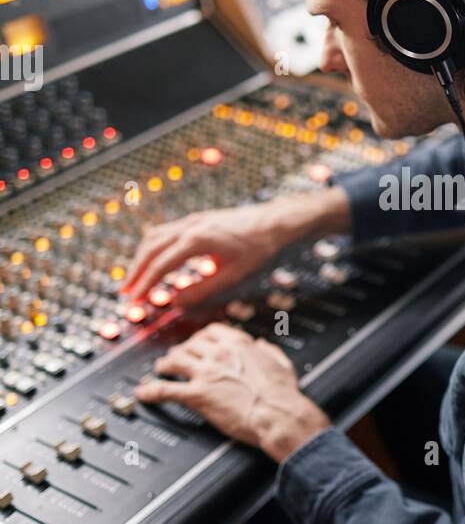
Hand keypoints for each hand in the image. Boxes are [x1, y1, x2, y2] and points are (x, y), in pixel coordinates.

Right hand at [122, 187, 349, 305]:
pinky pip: (166, 231)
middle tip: (127, 293)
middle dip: (136, 272)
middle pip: (151, 248)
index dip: (145, 285)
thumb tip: (176, 302)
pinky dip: (155, 247)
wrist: (277, 222)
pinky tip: (156, 260)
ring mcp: (193, 220)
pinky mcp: (198, 220)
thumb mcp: (234, 276)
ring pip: (156, 237)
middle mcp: (190, 226)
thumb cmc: (260, 248)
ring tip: (136, 279)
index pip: (161, 266)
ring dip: (142, 258)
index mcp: (197, 240)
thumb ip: (203, 291)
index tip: (134, 301)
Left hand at [134, 322, 330, 461]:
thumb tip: (263, 345)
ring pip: (174, 361)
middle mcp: (219, 355)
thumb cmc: (283, 394)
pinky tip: (143, 394)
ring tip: (160, 370)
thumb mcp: (281, 363)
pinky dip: (151, 391)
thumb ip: (269, 351)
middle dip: (180, 350)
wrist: (278, 414)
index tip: (198, 343)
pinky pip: (166, 389)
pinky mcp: (197, 394)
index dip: (200, 338)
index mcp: (239, 345)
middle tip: (176, 358)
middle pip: (189, 345)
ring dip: (164, 365)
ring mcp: (206, 373)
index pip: (211, 333)